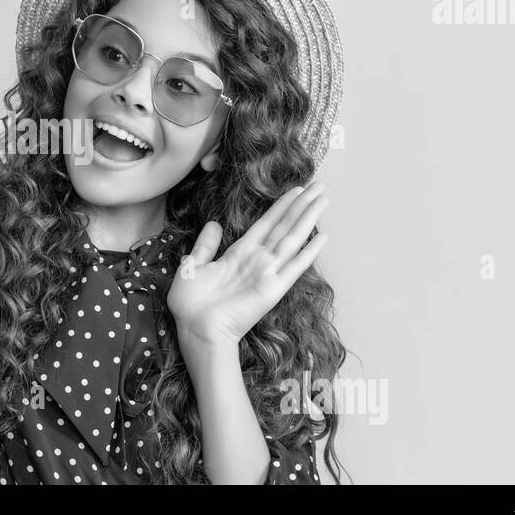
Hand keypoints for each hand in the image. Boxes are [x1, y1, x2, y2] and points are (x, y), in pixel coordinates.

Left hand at [167, 182, 329, 347]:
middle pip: (284, 225)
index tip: (296, 189)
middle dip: (302, 204)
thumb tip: (215, 224)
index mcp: (240, 254)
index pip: (266, 223)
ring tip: (323, 198)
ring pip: (293, 238)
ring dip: (308, 217)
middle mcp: (258, 260)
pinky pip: (295, 266)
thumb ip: (206, 246)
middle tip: (319, 184)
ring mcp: (268, 273)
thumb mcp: (193, 266)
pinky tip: (323, 236)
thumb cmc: (190, 304)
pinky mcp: (273, 288)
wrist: (195, 329)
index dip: (282, 205)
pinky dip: (309, 251)